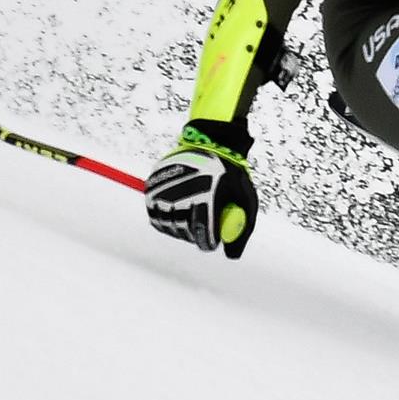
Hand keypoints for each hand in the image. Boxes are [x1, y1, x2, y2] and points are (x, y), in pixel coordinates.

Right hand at [146, 126, 257, 257]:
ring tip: (192, 211)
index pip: (203, 233)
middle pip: (185, 232)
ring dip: (180, 227)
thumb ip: (242, 230)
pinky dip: (167, 219)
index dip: (208, 241)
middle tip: (203, 226)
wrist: (210, 143)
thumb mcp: (246, 199)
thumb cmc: (231, 174)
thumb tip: (230, 256)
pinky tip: (180, 208)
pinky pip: (156, 217)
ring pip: (169, 226)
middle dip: (195, 234)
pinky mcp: (152, 188)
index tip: (212, 242)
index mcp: (206, 197)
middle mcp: (182, 193)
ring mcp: (164, 190)